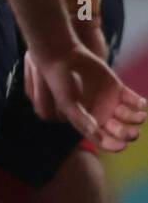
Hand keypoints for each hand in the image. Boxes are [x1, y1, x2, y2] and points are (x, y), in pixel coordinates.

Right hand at [24, 46, 146, 152]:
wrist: (65, 57)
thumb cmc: (61, 83)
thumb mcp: (68, 102)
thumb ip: (81, 118)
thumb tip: (95, 133)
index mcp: (89, 123)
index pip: (104, 140)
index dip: (114, 145)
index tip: (122, 145)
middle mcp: (102, 116)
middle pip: (120, 131)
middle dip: (128, 134)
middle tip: (135, 132)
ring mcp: (111, 103)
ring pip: (128, 117)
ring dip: (136, 119)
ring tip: (140, 116)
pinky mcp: (118, 89)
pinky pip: (132, 100)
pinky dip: (138, 102)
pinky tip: (141, 103)